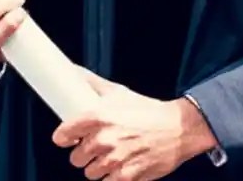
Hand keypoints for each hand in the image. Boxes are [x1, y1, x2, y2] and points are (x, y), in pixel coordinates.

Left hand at [52, 68, 218, 180]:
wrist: (179, 128)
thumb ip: (92, 84)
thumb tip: (73, 72)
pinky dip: (112, 177)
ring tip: (111, 157)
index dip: (64, 137)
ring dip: (98, 167)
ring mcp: (115, 159)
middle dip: (84, 153)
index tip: (68, 139)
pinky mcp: (127, 176)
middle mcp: (104, 138)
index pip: (63, 134)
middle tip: (96, 147)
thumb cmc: (149, 111)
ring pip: (90, 173)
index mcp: (99, 116)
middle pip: (75, 158)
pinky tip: (121, 166)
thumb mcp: (119, 93)